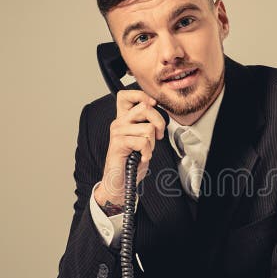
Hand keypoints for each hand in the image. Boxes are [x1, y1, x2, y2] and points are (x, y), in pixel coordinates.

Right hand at [94, 90, 165, 213]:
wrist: (121, 182)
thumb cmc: (132, 161)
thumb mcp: (144, 138)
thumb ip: (148, 123)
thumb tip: (158, 110)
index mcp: (124, 118)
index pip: (126, 95)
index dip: (142, 95)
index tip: (153, 105)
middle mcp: (118, 122)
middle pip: (144, 107)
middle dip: (159, 122)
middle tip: (158, 135)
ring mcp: (117, 132)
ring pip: (148, 128)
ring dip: (152, 143)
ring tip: (145, 151)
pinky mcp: (118, 143)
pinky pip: (143, 142)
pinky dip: (147, 153)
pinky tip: (141, 158)